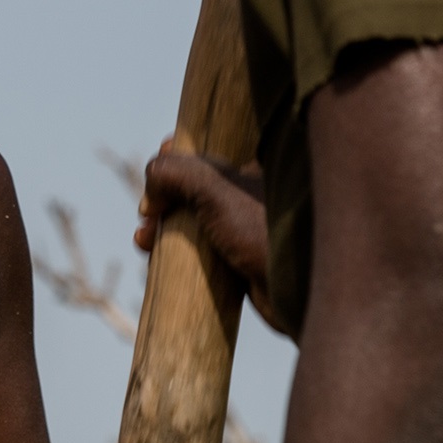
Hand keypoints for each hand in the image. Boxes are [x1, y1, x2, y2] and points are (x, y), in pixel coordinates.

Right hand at [137, 148, 277, 330]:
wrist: (298, 291)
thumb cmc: (263, 231)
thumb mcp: (215, 188)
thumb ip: (176, 173)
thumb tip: (151, 195)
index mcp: (255, 168)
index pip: (211, 151)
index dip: (181, 155)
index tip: (160, 161)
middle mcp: (251, 196)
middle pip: (196, 188)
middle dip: (164, 196)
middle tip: (148, 210)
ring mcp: (244, 230)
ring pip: (194, 222)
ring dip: (164, 226)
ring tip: (144, 238)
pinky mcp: (239, 263)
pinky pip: (200, 251)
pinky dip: (176, 252)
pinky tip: (154, 255)